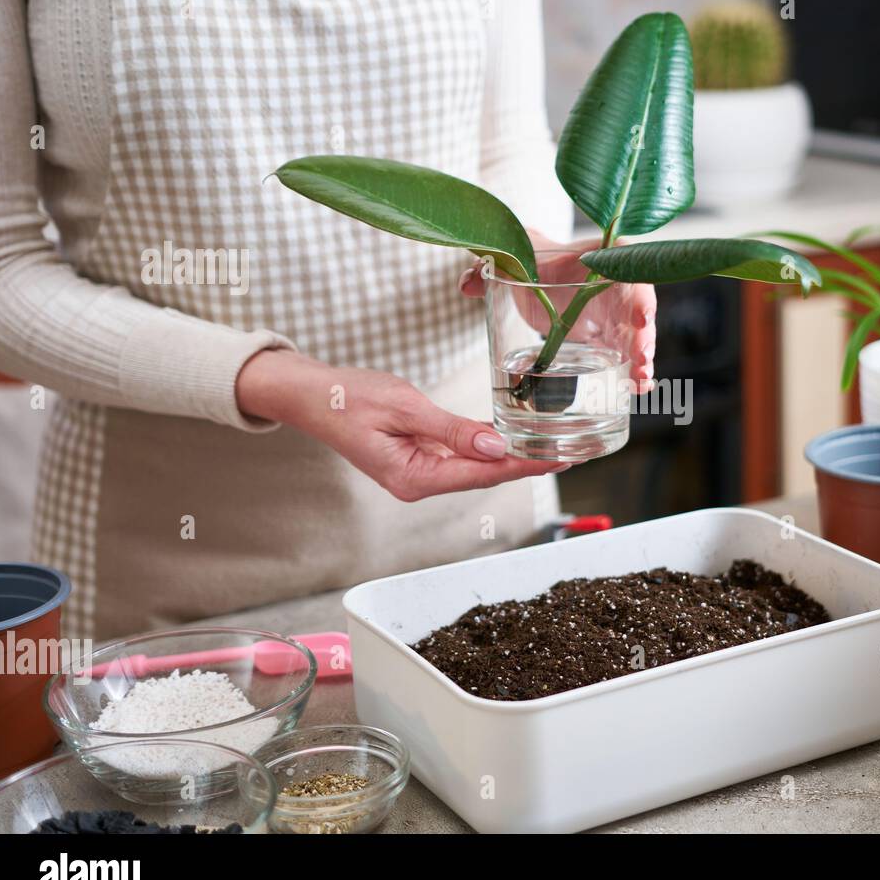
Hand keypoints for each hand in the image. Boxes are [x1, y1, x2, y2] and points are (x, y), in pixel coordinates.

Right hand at [236, 350, 566, 500]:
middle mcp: (417, 483)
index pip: (483, 474)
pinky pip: (458, 456)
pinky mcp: (415, 459)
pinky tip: (512, 440)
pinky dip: (486, 448)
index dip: (525, 466)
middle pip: (484, 475)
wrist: (310, 396)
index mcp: (413, 477)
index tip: (560, 458)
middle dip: (526, 463)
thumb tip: (497, 448)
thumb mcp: (404, 407)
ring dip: (510, 456)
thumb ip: (453, 430)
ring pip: (474, 467)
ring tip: (551, 444)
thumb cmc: (347, 398)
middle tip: (570, 450)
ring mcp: (416, 473)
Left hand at [460, 233, 657, 392]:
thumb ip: (487, 268)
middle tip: (641, 360)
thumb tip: (468, 284)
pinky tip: (636, 389)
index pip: (626, 270)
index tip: (640, 319)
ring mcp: (618, 312)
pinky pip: (627, 353)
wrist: (537, 276)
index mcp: (600, 255)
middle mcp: (618, 282)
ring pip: (637, 335)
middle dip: (644, 336)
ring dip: (642, 359)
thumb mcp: (512, 261)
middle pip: (639, 308)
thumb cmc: (532, 261)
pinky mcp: (612, 336)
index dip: (637, 295)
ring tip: (640, 383)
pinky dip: (632, 370)